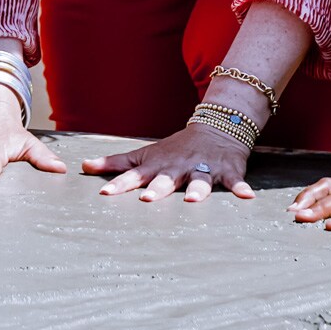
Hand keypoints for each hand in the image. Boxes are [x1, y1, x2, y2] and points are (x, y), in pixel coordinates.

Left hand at [82, 123, 255, 201]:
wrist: (215, 127)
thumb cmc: (174, 149)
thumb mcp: (145, 154)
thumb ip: (116, 164)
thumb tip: (84, 165)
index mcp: (157, 166)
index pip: (134, 176)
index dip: (119, 185)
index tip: (105, 194)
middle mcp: (178, 168)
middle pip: (166, 180)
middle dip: (157, 189)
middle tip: (147, 199)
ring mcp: (203, 169)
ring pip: (200, 181)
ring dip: (196, 190)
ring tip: (192, 201)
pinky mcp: (227, 171)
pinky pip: (235, 182)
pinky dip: (240, 188)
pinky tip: (247, 197)